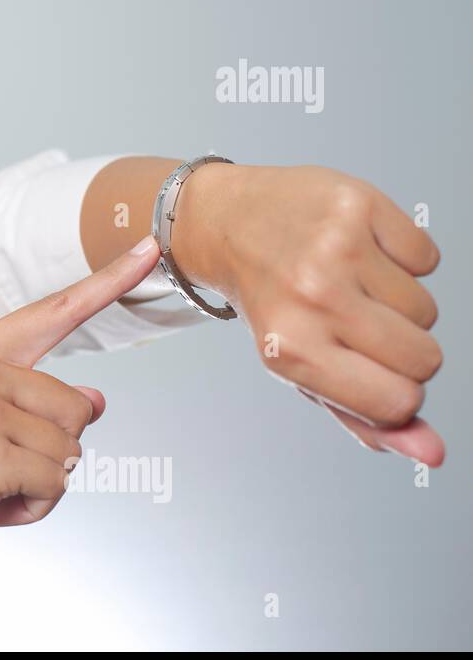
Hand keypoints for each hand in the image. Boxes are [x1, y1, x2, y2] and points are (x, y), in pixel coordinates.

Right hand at [0, 236, 162, 594]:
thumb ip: (32, 406)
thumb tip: (95, 400)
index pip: (52, 314)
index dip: (106, 282)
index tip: (147, 248)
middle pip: (75, 406)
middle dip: (51, 453)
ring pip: (71, 449)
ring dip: (41, 486)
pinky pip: (56, 483)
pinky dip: (34, 509)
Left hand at [173, 163, 443, 464]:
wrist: (226, 221)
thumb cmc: (267, 297)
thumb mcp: (300, 367)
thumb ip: (364, 418)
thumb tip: (432, 454)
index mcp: (290, 348)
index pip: (398, 402)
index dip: (397, 392)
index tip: (370, 372)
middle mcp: (312, 297)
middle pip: (424, 357)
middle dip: (404, 349)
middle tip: (356, 325)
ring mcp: (337, 248)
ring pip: (428, 309)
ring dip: (399, 302)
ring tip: (352, 285)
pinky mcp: (359, 205)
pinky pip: (427, 257)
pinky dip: (403, 257)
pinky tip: (359, 251)